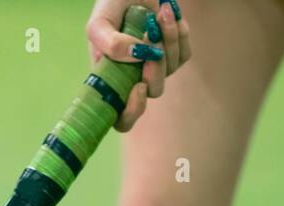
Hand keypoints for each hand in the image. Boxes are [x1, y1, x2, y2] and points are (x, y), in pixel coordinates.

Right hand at [86, 0, 192, 131]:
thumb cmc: (111, 6)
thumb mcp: (99, 24)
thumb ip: (109, 44)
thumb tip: (137, 57)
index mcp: (112, 80)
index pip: (122, 117)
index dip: (132, 112)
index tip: (138, 87)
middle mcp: (134, 78)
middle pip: (153, 91)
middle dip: (156, 66)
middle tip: (152, 36)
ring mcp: (157, 68)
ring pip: (170, 70)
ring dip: (168, 39)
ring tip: (160, 12)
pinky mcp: (174, 55)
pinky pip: (184, 54)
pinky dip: (179, 33)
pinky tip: (168, 15)